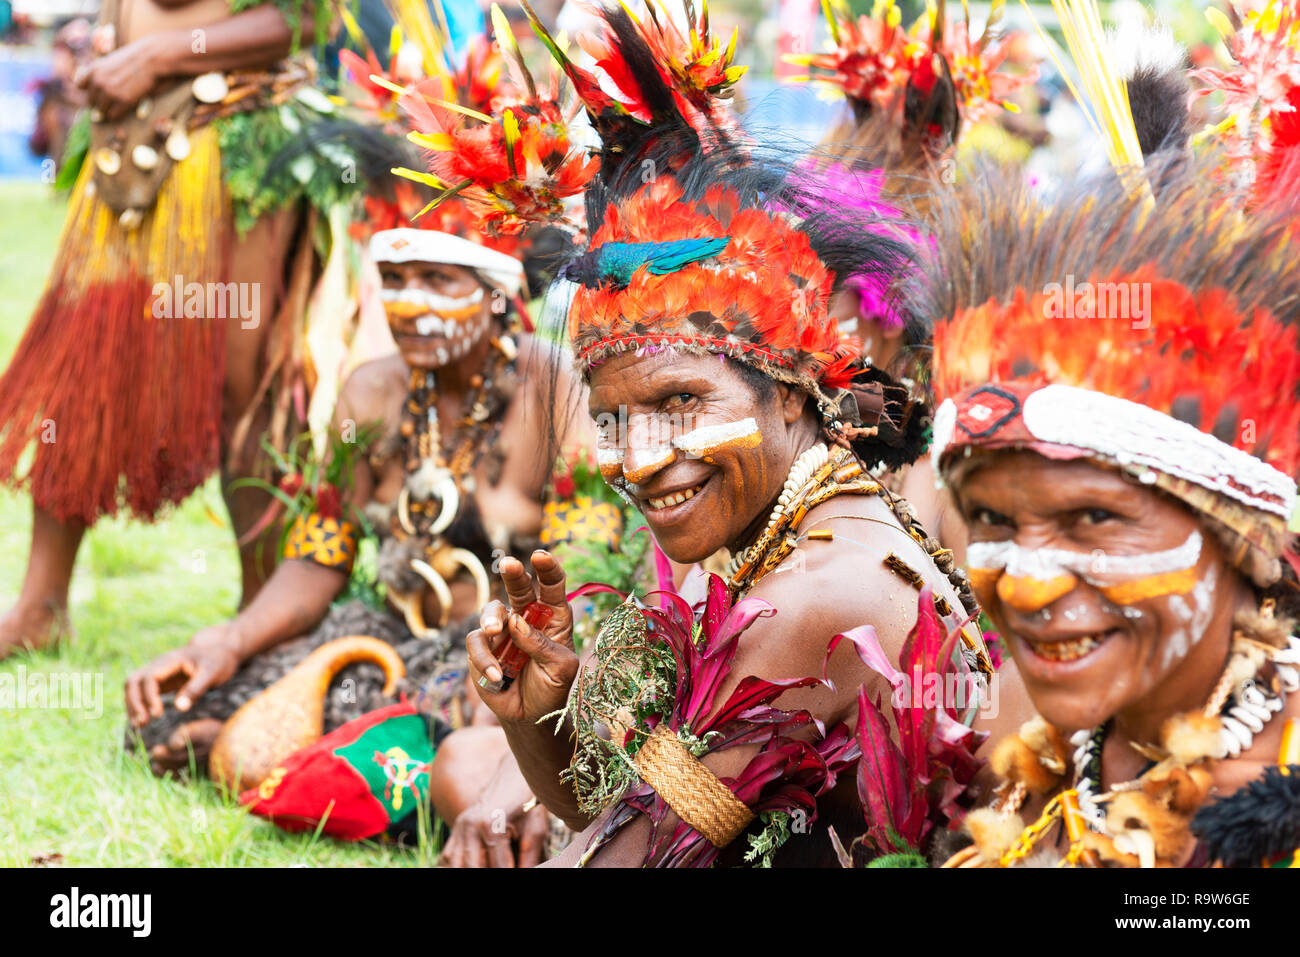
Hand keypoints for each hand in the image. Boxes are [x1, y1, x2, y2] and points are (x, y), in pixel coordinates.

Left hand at [76, 34, 174, 120]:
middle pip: (91, 101)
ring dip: (108, 110)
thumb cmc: (133, 59)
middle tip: (112, 100)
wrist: (151, 59)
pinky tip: (124, 108)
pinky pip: (113, 115)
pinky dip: (117, 114)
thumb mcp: (110, 60)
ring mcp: (110, 92)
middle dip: (100, 102)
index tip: (98, 90)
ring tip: (118, 104)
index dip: (89, 89)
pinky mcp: (123, 101)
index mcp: (93, 69)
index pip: (80, 86)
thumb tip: (87, 88)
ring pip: (101, 111)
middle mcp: (98, 81)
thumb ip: (98, 72)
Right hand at [125, 622, 242, 726]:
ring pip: (133, 686)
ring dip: (132, 705)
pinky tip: (143, 720)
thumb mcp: (212, 673)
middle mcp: (159, 665)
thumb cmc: (218, 660)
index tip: (157, 715)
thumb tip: (179, 708)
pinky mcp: (160, 680)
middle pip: (133, 681)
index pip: (149, 678)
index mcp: (170, 660)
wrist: (220, 649)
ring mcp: (157, 672)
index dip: (149, 697)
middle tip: (143, 723)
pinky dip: (138, 705)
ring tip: (140, 725)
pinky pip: (141, 691)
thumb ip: (196, 689)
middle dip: (134, 702)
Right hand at [439, 801, 549, 867]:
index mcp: (491, 824)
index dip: (509, 870)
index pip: (499, 866)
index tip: (517, 875)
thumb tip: (531, 871)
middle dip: (486, 869)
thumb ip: (530, 855)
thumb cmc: (528, 803)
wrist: (513, 777)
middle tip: (506, 868)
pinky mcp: (455, 829)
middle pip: (473, 866)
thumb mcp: (536, 828)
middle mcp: (469, 826)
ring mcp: (459, 827)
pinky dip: (455, 865)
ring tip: (485, 865)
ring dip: (468, 867)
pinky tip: (470, 863)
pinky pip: (447, 856)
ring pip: (454, 863)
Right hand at [465, 550, 578, 725]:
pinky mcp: (483, 648)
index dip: (547, 568)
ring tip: (495, 631)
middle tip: (509, 563)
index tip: (540, 556)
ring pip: (491, 610)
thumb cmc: (551, 689)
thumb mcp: (560, 669)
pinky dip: (485, 659)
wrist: (530, 717)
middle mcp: (527, 618)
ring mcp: (502, 631)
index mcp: (553, 617)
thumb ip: (541, 645)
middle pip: (519, 587)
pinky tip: (497, 677)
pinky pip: (477, 643)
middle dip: (513, 573)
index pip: (552, 585)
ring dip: (492, 618)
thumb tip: (515, 622)